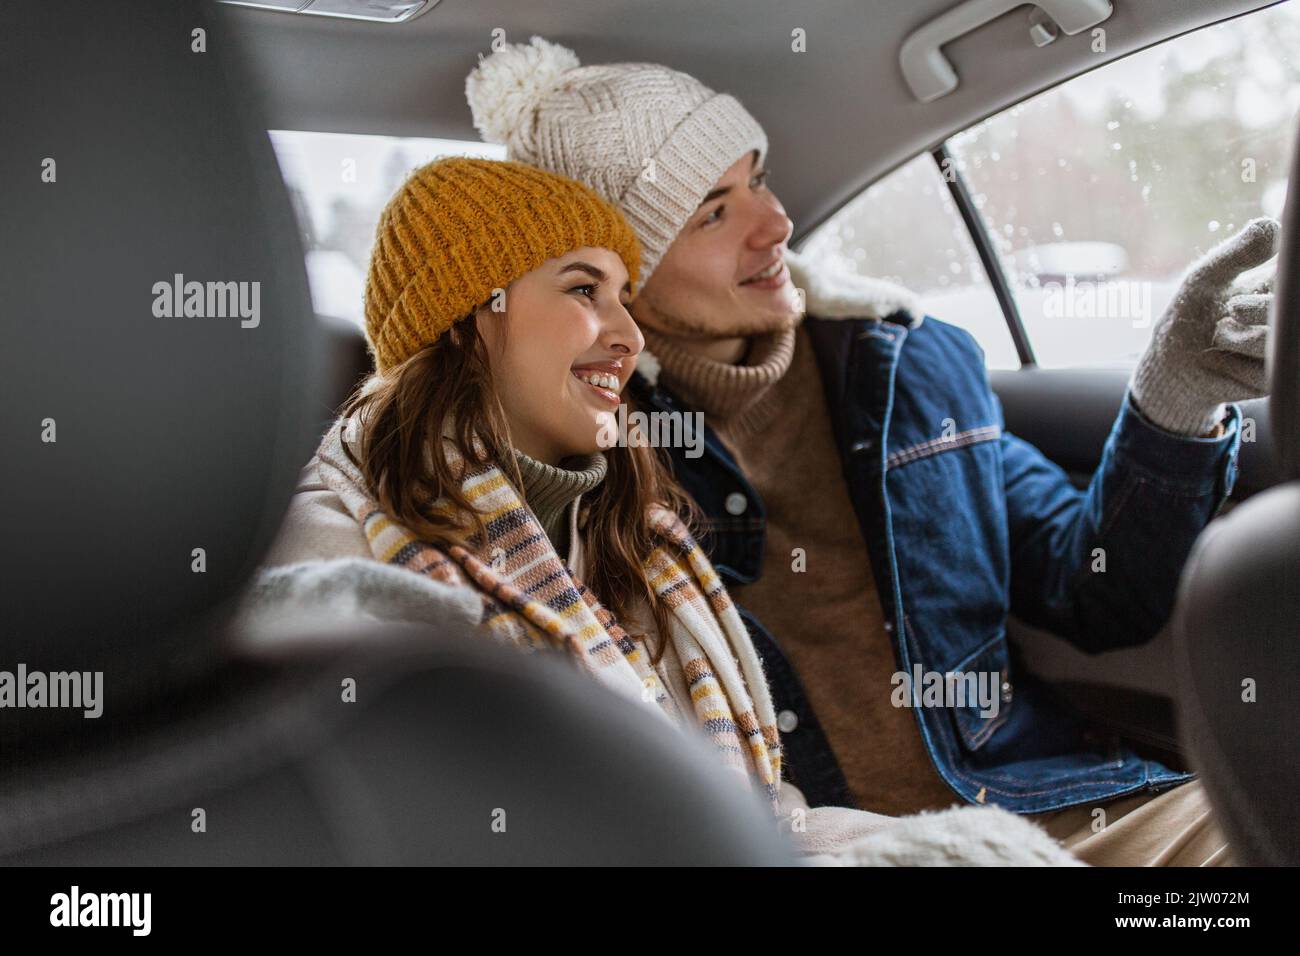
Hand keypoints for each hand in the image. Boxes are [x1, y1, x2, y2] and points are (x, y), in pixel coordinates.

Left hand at [1130, 218, 1280, 435]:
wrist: (1172, 367)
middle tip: (1233, 308)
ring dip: (1245, 336)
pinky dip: (1237, 362)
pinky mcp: (1279, 375)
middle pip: (1292, 301)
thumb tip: (1272, 227)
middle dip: (1265, 306)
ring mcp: (1288, 344)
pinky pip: (1270, 365)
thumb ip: (1237, 254)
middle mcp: (1289, 312)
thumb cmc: (1189, 315)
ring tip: (1220, 333)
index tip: (1245, 297)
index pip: (1292, 266)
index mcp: (1281, 282)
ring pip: (1284, 336)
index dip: (1286, 268)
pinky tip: (1221, 359)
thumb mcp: (1206, 278)